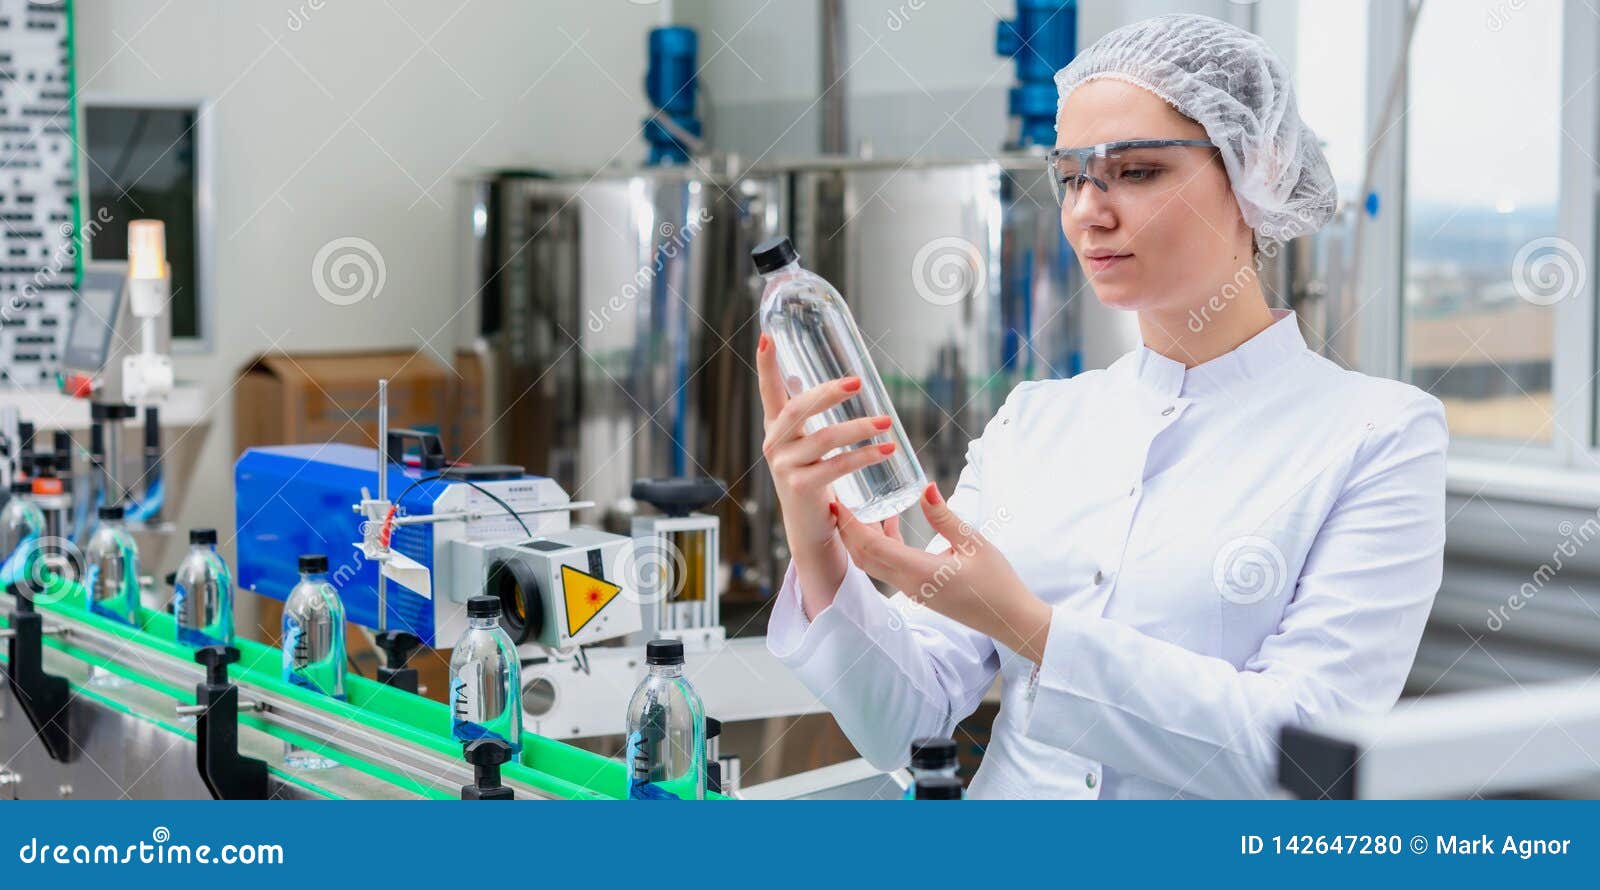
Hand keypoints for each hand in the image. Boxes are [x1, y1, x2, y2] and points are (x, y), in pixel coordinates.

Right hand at [756, 332, 899, 550]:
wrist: (811, 529)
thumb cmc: (816, 481)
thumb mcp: (809, 447)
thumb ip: (814, 420)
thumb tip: (844, 382)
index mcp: (776, 429)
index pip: (768, 391)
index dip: (766, 365)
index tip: (766, 336)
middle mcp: (774, 444)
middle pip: (799, 408)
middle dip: (830, 392)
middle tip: (859, 382)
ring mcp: (784, 466)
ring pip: (824, 436)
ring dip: (860, 427)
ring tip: (886, 421)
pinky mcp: (801, 487)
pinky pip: (837, 465)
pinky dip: (865, 456)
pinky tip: (885, 450)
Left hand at [833, 483, 1052, 662]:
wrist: (1008, 618)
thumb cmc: (997, 582)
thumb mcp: (974, 542)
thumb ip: (945, 517)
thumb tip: (925, 488)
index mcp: (919, 572)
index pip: (872, 547)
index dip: (850, 525)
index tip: (837, 503)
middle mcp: (908, 584)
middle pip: (863, 557)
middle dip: (846, 530)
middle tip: (838, 501)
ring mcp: (911, 589)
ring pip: (873, 563)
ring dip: (861, 538)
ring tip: (858, 506)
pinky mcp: (918, 590)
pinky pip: (889, 566)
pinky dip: (881, 545)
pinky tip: (890, 522)